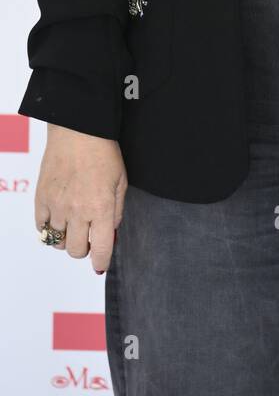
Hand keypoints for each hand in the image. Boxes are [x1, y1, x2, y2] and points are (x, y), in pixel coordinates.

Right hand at [33, 124, 126, 274]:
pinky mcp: (41, 199)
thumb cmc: (103, 153)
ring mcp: (56, 206)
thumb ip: (116, 212)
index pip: (100, 249)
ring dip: (67, 238)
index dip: (101, 262)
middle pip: (75, 251)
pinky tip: (59, 218)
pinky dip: (49, 228)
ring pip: (57, 241)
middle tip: (89, 236)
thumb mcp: (121, 183)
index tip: (101, 264)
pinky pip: (41, 227)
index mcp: (101, 208)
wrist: (78, 131)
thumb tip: (110, 235)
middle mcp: (77, 211)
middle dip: (84, 248)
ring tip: (74, 223)